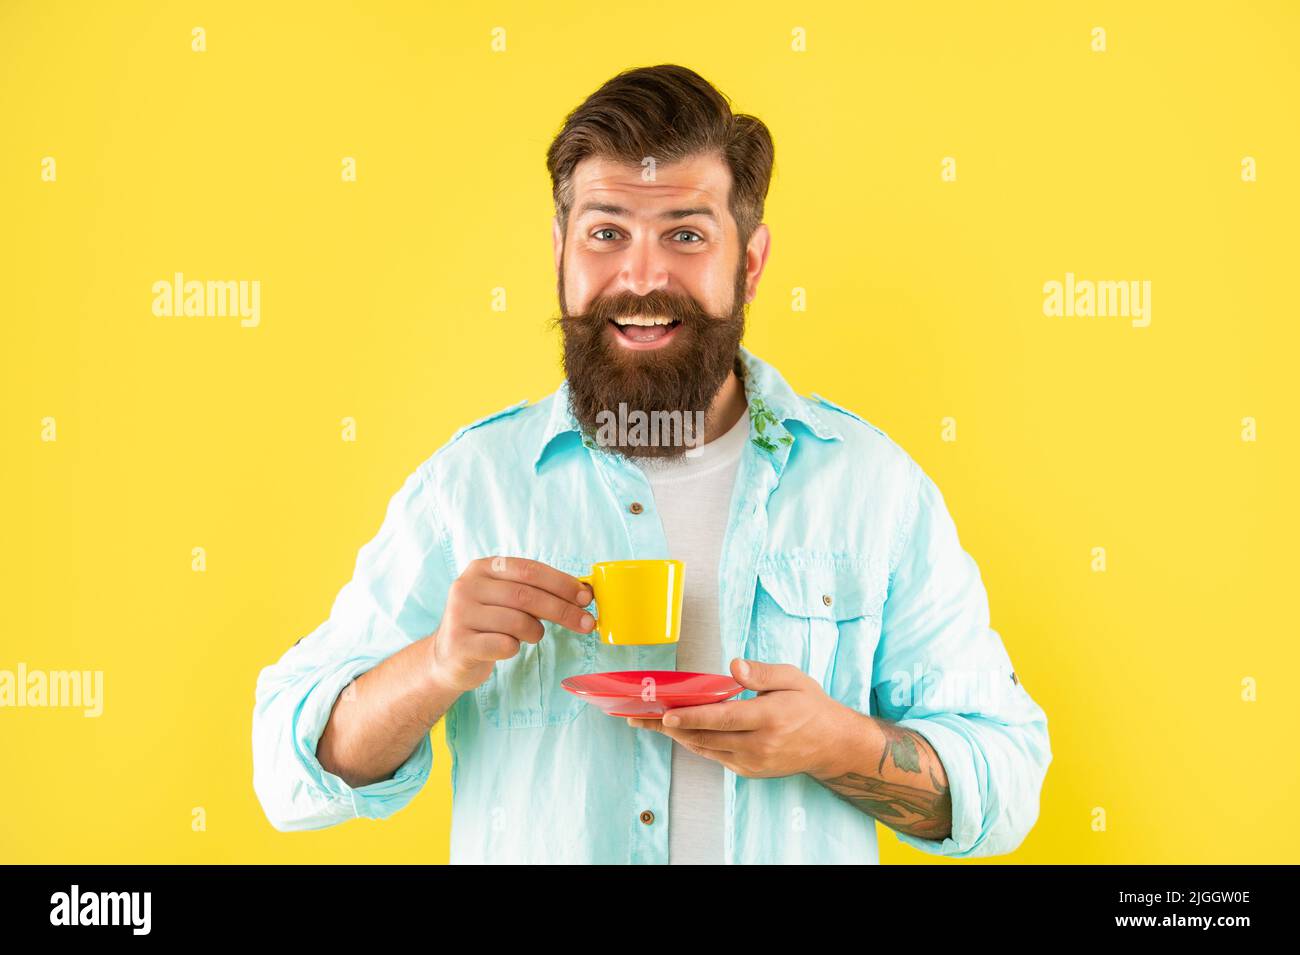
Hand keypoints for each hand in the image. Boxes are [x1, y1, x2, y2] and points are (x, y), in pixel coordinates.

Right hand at [426, 556, 595, 694]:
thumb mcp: (506, 599)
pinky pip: (505, 645)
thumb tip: (583, 592)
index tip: (586, 596)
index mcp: (482, 568)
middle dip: (563, 610)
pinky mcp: (459, 643)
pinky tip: (508, 647)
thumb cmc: (488, 625)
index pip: (529, 569)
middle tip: (587, 623)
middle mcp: (467, 586)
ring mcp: (460, 614)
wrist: (448, 658)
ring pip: (518, 622)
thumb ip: (537, 592)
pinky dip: (515, 648)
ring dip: (536, 632)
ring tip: (532, 635)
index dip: (561, 583)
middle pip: (526, 596)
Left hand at [626, 658, 855, 778]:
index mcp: (769, 717)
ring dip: (678, 736)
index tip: (666, 714)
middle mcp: (759, 744)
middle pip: (706, 736)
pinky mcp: (750, 771)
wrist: (833, 745)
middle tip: (640, 716)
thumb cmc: (811, 705)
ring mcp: (753, 762)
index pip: (722, 718)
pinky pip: (716, 756)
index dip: (691, 717)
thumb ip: (761, 673)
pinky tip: (681, 732)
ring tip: (650, 723)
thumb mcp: (792, 679)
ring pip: (706, 749)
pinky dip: (696, 744)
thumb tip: (733, 666)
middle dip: (670, 727)